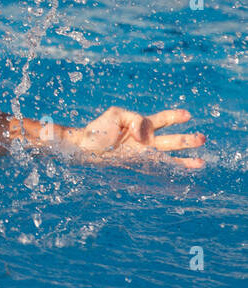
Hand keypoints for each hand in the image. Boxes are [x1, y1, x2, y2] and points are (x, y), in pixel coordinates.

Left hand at [68, 107, 205, 169]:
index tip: (188, 115)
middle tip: (203, 138)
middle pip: (171, 139)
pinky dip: (169, 170)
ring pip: (168, 155)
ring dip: (184, 159)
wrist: (83, 146)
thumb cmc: (99, 129)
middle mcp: (146, 140)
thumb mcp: (117, 114)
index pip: (162, 119)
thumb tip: (146, 136)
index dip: (174, 117)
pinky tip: (180, 174)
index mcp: (142, 125)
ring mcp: (143, 153)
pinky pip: (157, 168)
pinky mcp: (137, 164)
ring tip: (201, 162)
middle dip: (187, 140)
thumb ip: (135, 119)